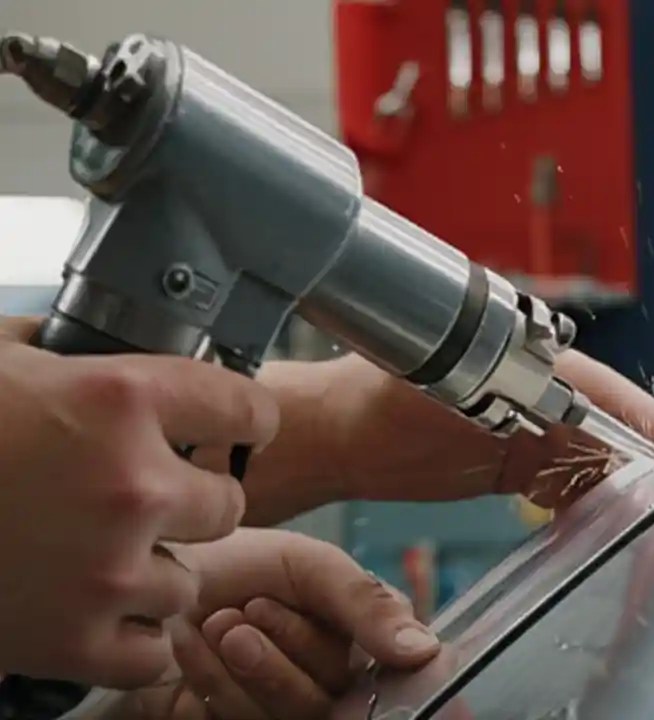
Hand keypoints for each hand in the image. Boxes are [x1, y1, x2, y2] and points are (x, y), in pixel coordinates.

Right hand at [0, 317, 278, 687]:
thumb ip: (61, 348)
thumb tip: (88, 337)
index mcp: (119, 399)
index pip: (246, 407)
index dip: (248, 417)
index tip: (245, 425)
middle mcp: (131, 484)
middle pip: (227, 503)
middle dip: (195, 501)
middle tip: (155, 501)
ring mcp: (106, 569)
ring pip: (190, 580)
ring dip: (156, 571)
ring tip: (109, 556)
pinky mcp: (71, 641)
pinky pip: (151, 653)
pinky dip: (130, 639)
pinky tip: (102, 612)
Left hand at [104, 529, 437, 718]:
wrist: (137, 575)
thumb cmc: (227, 561)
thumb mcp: (304, 564)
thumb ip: (364, 602)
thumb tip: (425, 650)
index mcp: (355, 632)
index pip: (396, 658)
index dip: (378, 650)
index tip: (330, 625)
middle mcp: (326, 673)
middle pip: (340, 694)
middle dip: (289, 653)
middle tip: (245, 614)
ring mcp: (280, 705)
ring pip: (296, 715)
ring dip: (248, 668)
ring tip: (214, 624)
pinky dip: (211, 684)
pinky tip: (186, 646)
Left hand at [243, 350, 653, 525]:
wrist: (338, 432)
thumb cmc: (376, 395)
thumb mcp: (443, 386)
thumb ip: (502, 396)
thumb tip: (558, 414)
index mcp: (540, 364)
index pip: (614, 396)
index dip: (651, 430)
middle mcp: (548, 394)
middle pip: (617, 436)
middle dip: (645, 477)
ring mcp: (537, 430)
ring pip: (600, 466)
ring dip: (622, 500)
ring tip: (647, 538)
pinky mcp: (521, 465)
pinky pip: (570, 490)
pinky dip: (589, 513)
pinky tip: (601, 539)